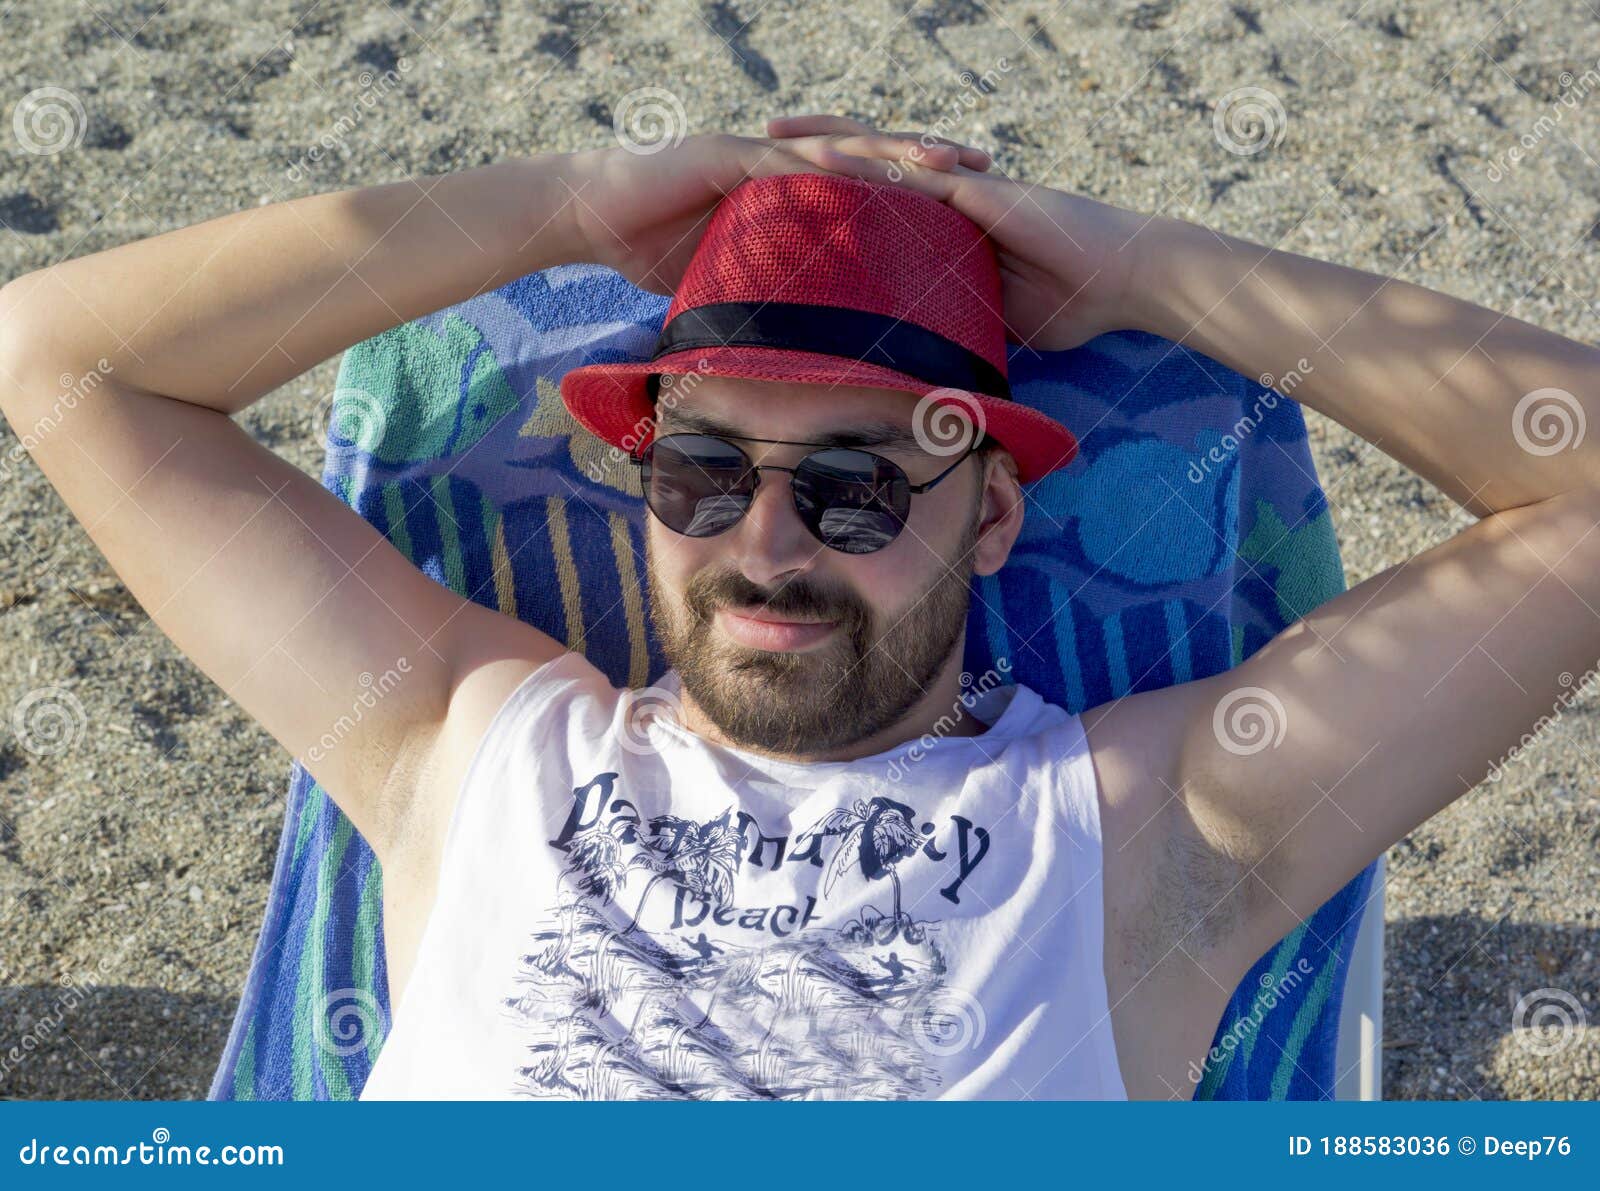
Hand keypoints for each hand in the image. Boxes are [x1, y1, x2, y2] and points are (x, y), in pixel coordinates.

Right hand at [565, 124, 987, 294]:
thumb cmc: (650, 247)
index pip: (865, 180)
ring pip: (838, 148)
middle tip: (986, 166)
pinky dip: (825, 170)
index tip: (970, 199)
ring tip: (946, 163)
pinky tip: (866, 177)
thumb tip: (796, 347)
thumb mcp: (722, 277)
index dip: (917, 186)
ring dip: (893, 154)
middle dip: (926, 157)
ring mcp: (755, 151)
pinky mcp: (725, 156)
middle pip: (868, 153)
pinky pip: (784, 162)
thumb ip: (763, 296)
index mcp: (788, 184)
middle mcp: (780, 159)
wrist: (590, 213)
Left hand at [769, 115, 1147, 349]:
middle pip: (865, 160)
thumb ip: (953, 329)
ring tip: (774, 132)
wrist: (1124, 277)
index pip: (873, 195)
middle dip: (809, 150)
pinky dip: (869, 166)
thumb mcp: (993, 320)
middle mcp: (946, 193)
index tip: (779, 189)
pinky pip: (912, 173)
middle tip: (753, 141)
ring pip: (879, 153)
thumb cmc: (1072, 300)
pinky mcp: (977, 190)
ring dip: (826, 141)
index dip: (827, 188)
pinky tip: (829, 158)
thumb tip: (920, 369)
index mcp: (944, 221)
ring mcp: (960, 186)